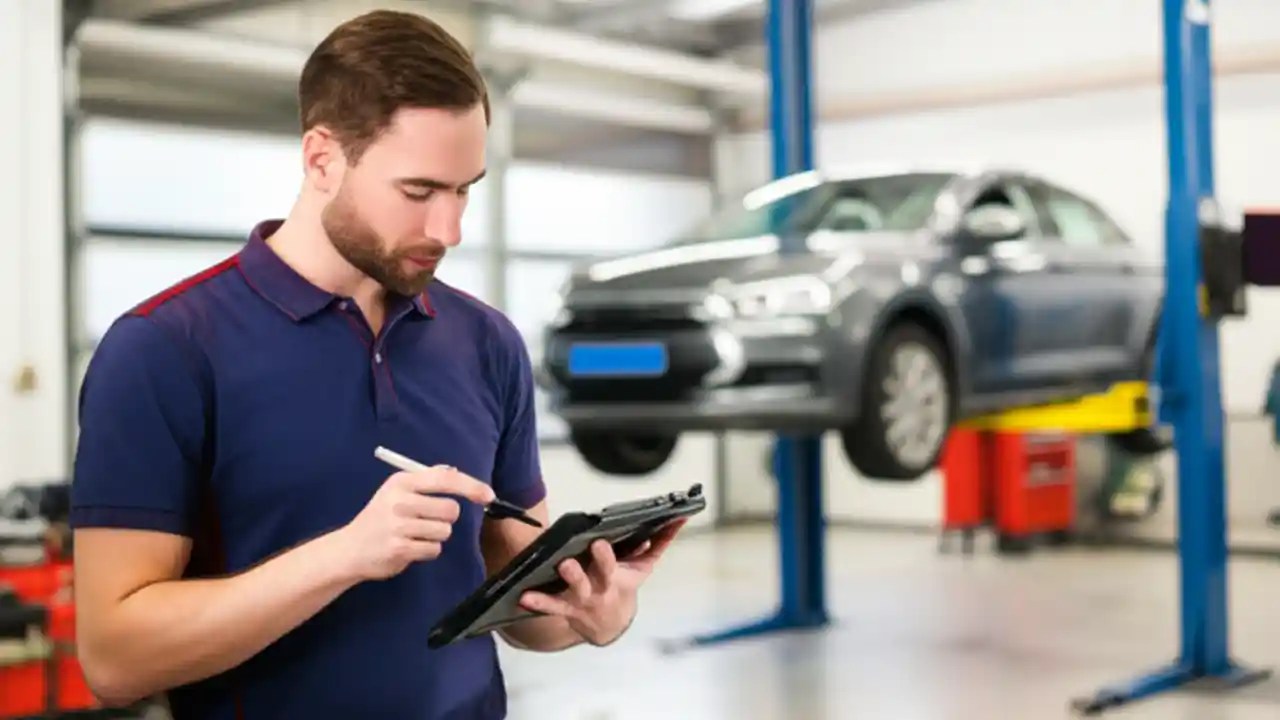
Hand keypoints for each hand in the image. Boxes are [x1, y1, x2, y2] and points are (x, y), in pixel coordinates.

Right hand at [340, 467, 494, 580]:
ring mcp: (399, 526)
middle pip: (451, 509)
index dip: (471, 487)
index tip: (488, 495)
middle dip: (447, 518)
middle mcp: (399, 501)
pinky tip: (409, 547)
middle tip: (427, 521)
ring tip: (414, 535)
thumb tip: (453, 471)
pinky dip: (427, 551)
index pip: (445, 479)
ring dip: (435, 536)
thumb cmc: (379, 518)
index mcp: (401, 482)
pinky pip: (434, 550)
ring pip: (444, 531)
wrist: (350, 549)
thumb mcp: (396, 491)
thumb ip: (425, 481)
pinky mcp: (400, 549)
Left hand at [518, 518, 686, 645]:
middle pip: (591, 579)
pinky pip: (549, 606)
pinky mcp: (565, 609)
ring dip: (560, 583)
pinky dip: (537, 602)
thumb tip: (681, 516)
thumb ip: (661, 541)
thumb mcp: (644, 566)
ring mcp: (581, 601)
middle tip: (570, 559)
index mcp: (617, 579)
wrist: (610, 624)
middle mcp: (599, 590)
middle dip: (581, 571)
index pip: (614, 565)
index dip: (607, 556)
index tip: (599, 541)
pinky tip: (523, 595)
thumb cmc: (624, 584)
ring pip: (570, 592)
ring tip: (550, 570)